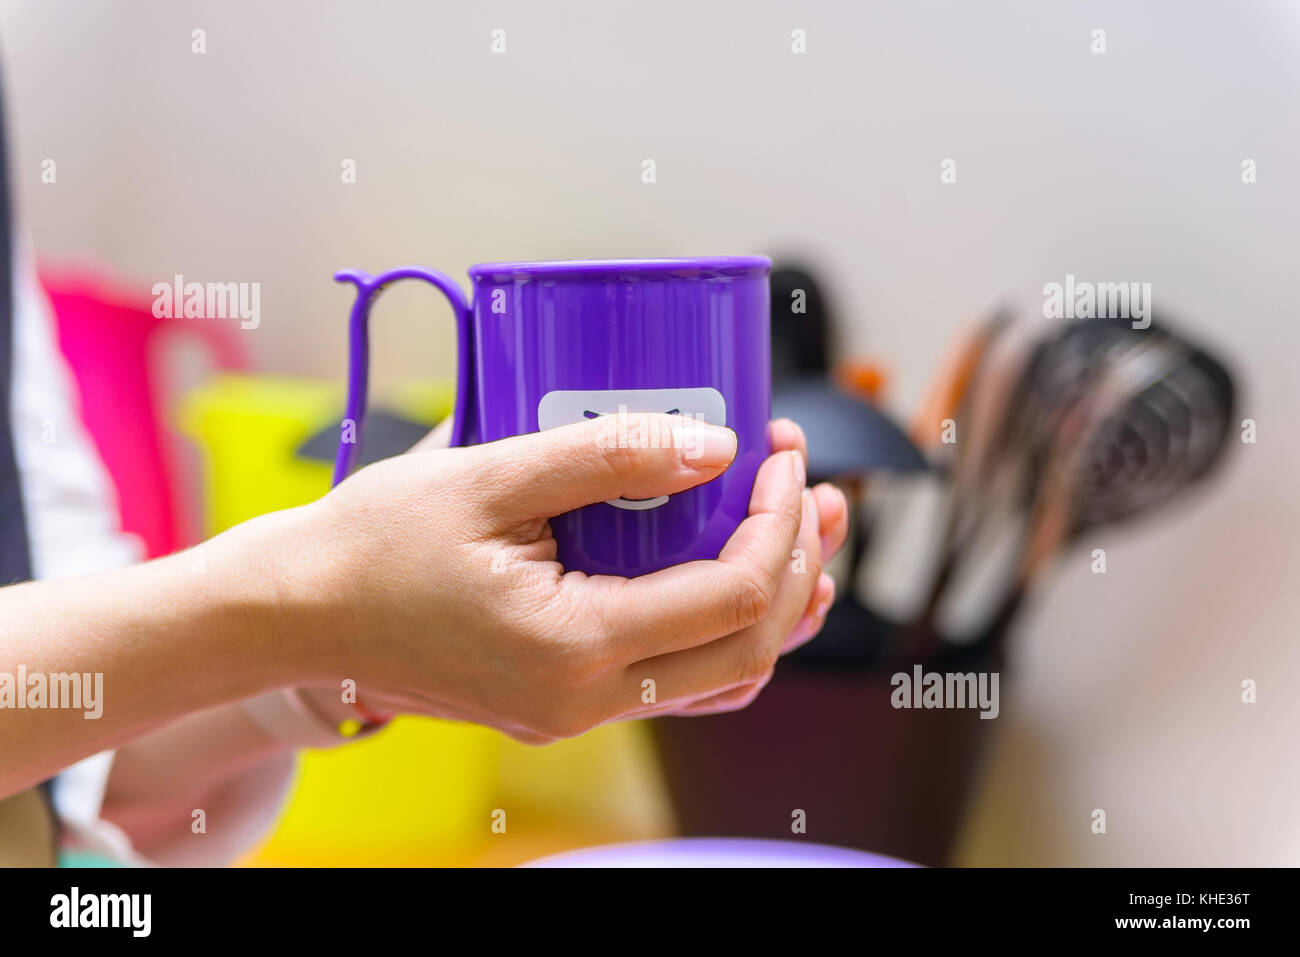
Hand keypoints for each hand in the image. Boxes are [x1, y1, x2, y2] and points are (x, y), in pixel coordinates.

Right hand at [262, 414, 845, 742]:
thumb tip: (714, 448)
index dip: (775, 520)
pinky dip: (725, 634)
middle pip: (749, 647)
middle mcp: (586, 701)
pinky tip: (737, 583)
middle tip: (814, 488)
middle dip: (798, 562)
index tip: (778, 452)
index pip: (732, 596)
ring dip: (776, 606)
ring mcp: (576, 712)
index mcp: (573, 648)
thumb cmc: (374, 542)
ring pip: (723, 678)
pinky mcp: (563, 700)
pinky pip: (676, 684)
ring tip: (805, 536)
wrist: (297, 612)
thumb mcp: (489, 475)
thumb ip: (609, 455)